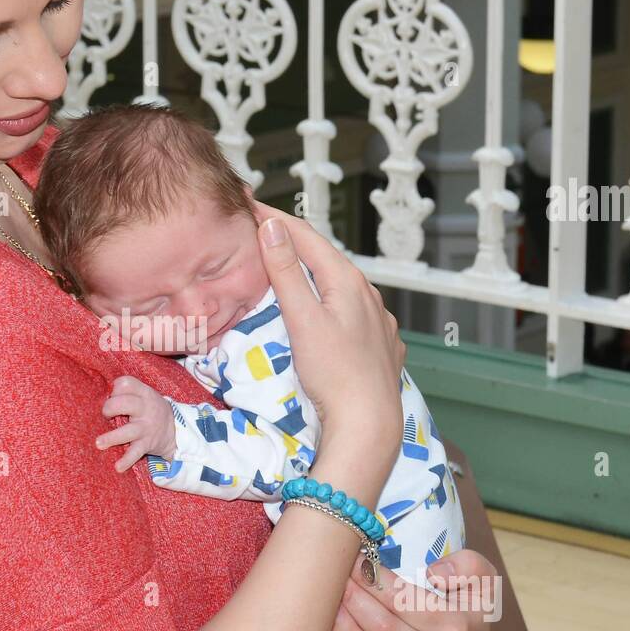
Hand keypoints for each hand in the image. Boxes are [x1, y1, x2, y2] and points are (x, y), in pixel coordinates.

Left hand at [96, 376, 176, 472]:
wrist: (175, 430)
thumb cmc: (151, 410)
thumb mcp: (145, 395)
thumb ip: (127, 392)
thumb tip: (101, 397)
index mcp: (144, 393)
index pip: (127, 383)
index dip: (116, 388)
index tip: (113, 396)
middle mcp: (145, 409)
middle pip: (125, 403)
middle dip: (110, 407)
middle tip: (106, 415)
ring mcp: (145, 428)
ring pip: (128, 431)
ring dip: (112, 437)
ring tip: (99, 443)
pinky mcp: (146, 444)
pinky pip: (135, 453)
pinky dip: (127, 461)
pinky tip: (118, 467)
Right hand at [245, 193, 404, 468]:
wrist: (369, 425)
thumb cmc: (334, 374)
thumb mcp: (302, 319)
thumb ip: (286, 273)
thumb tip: (273, 227)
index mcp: (347, 282)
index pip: (306, 237)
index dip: (275, 220)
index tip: (248, 205)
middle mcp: (368, 295)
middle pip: (325, 258)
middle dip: (294, 242)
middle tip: (263, 230)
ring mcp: (378, 321)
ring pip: (341, 286)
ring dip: (314, 272)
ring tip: (289, 268)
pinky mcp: (381, 346)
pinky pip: (352, 312)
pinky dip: (330, 302)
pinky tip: (324, 312)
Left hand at [325, 547, 496, 630]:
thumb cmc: (469, 603)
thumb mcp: (481, 577)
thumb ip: (467, 566)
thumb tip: (434, 574)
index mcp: (453, 627)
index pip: (404, 600)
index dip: (374, 579)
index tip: (354, 560)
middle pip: (385, 628)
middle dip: (355, 600)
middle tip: (334, 578)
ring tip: (329, 610)